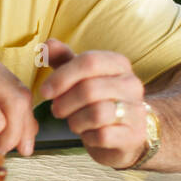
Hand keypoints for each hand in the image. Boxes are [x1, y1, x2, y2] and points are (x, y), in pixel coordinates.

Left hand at [39, 39, 146, 168]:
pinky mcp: (133, 135)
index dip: (62, 76)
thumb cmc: (97, 99)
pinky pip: (102, 135)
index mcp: (119, 64)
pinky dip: (87, 136)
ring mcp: (135, 110)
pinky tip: (88, 134)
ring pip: (96, 113)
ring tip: (73, 122)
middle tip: (56, 110)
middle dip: (65, 102)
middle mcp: (132, 84)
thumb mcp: (80, 76)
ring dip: (75, 120)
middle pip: (89, 89)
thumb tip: (47, 44)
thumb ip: (63, 59)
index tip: (45, 91)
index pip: (89, 61)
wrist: (125, 133)